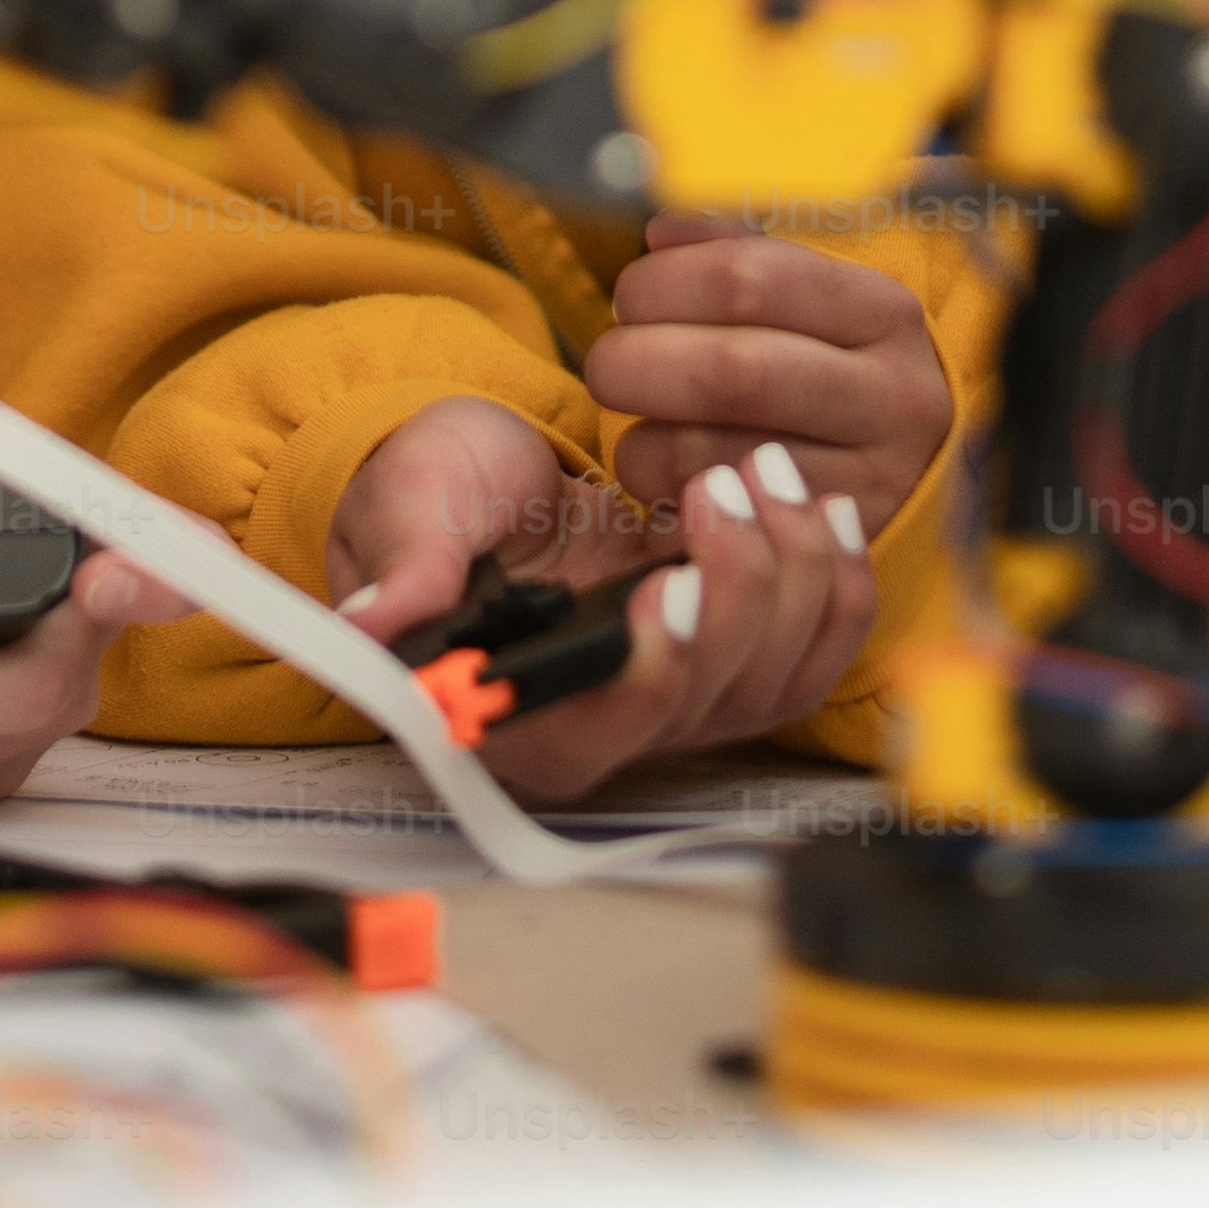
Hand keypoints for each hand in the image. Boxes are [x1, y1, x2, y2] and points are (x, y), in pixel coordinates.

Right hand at [327, 393, 881, 798]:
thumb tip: (373, 623)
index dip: (650, 675)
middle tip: (721, 480)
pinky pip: (812, 653)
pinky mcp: (724, 660)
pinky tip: (825, 511)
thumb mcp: (407, 509)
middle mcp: (600, 727)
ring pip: (773, 677)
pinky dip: (836, 585)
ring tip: (767, 471)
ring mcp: (675, 699)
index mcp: (509, 716)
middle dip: (739, 587)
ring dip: (794, 572)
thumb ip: (406, 566)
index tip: (668, 584)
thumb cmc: (435, 495)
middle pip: (706, 700)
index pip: (599, 736)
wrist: (486, 474)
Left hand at [588, 213, 948, 549]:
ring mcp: (869, 479)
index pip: (746, 279)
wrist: (919, 461)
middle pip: (726, 372)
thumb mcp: (816, 297)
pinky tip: (664, 472)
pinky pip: (709, 517)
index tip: (630, 299)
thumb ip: (739, 254)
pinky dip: (661, 492)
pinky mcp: (827, 542)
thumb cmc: (840, 363)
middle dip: (634, 362)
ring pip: (707, 454)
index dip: (661, 284)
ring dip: (636, 437)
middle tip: (608, 364)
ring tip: (632, 421)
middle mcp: (892, 395)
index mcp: (882, 309)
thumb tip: (661, 234)